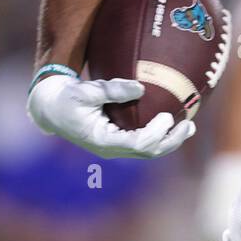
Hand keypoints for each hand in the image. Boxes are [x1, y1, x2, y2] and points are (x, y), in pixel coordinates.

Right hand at [27, 74, 194, 158]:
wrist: (51, 108)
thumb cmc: (67, 97)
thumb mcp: (86, 90)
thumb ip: (111, 90)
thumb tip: (140, 88)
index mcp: (103, 140)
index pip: (138, 143)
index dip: (157, 133)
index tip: (168, 116)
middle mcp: (111, 148)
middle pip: (149, 152)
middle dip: (171, 140)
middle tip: (188, 124)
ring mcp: (115, 147)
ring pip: (149, 151)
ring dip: (170, 141)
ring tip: (189, 127)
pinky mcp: (118, 141)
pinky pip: (144, 143)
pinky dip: (161, 136)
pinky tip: (174, 125)